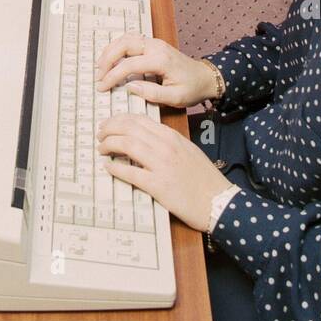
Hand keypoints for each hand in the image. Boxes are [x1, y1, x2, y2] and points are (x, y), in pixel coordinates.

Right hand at [96, 33, 218, 108]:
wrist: (205, 77)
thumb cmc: (192, 88)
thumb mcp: (175, 98)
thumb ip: (152, 94)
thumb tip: (130, 87)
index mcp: (161, 60)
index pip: (129, 64)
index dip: (113, 76)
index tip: (102, 87)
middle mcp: (156, 47)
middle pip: (124, 44)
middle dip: (107, 59)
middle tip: (99, 76)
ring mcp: (155, 43)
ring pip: (126, 38)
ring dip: (111, 50)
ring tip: (101, 66)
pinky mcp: (153, 44)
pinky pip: (131, 40)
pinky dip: (118, 47)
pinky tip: (112, 58)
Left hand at [97, 113, 233, 230]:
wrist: (219, 201)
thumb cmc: (205, 178)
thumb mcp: (188, 151)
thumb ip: (168, 142)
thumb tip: (145, 139)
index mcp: (172, 137)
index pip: (139, 119)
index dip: (119, 119)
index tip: (109, 123)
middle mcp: (166, 146)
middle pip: (129, 128)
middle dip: (110, 128)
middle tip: (100, 134)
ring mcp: (162, 165)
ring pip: (127, 145)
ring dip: (109, 145)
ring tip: (102, 148)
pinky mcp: (159, 186)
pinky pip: (131, 173)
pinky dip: (116, 168)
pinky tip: (108, 167)